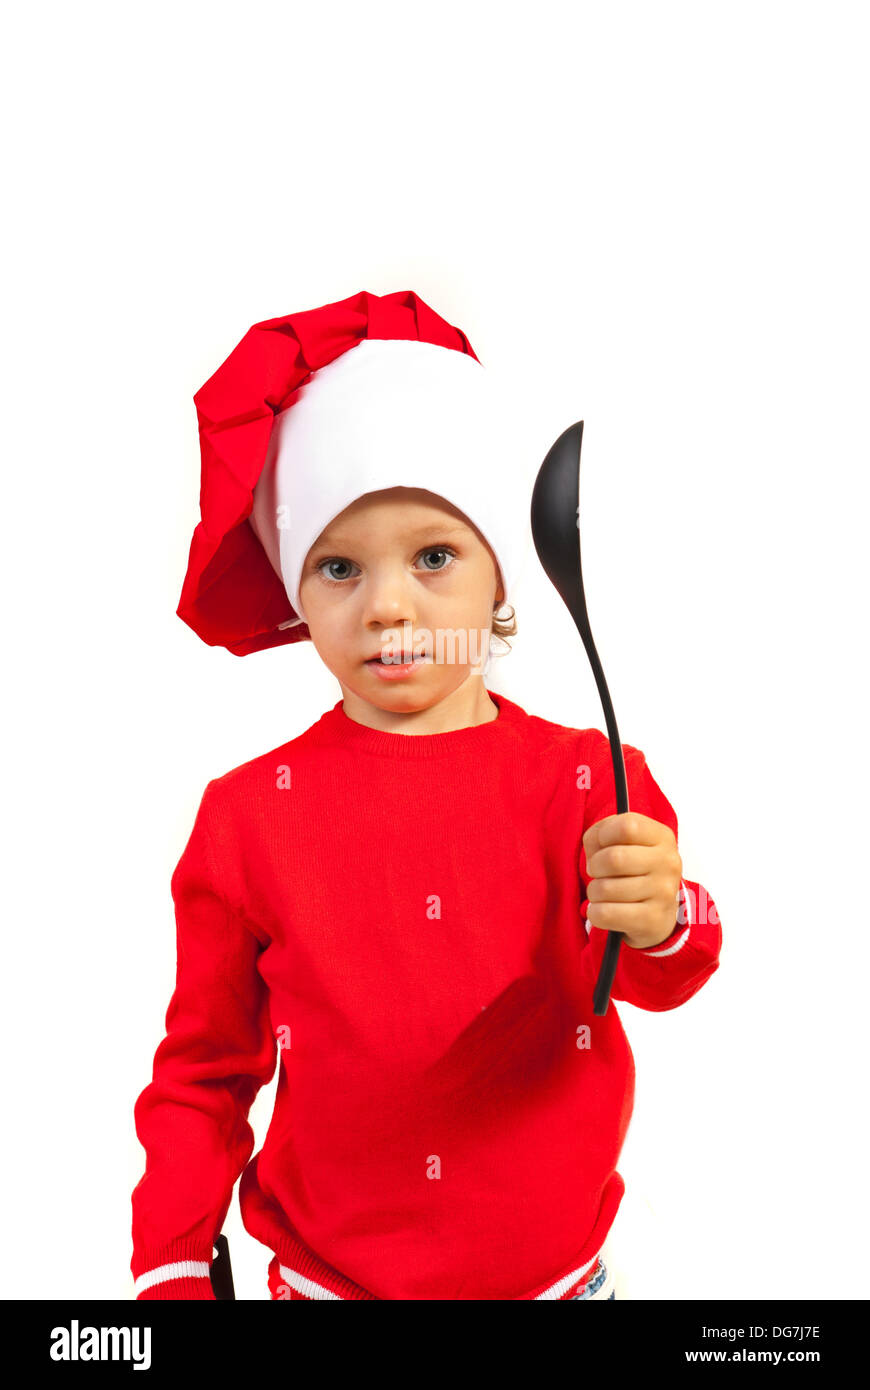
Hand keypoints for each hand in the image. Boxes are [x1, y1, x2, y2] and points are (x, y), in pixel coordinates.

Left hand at [582, 812, 682, 949]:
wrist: (657, 913)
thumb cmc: (634, 871)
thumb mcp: (622, 843)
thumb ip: (601, 834)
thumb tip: (593, 850)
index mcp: (662, 837)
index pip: (626, 827)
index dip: (603, 835)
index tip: (602, 846)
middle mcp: (668, 863)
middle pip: (614, 858)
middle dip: (595, 867)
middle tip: (598, 873)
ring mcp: (664, 892)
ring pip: (606, 889)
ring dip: (594, 892)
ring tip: (604, 893)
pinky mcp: (653, 920)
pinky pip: (606, 914)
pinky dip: (595, 912)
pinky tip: (604, 910)